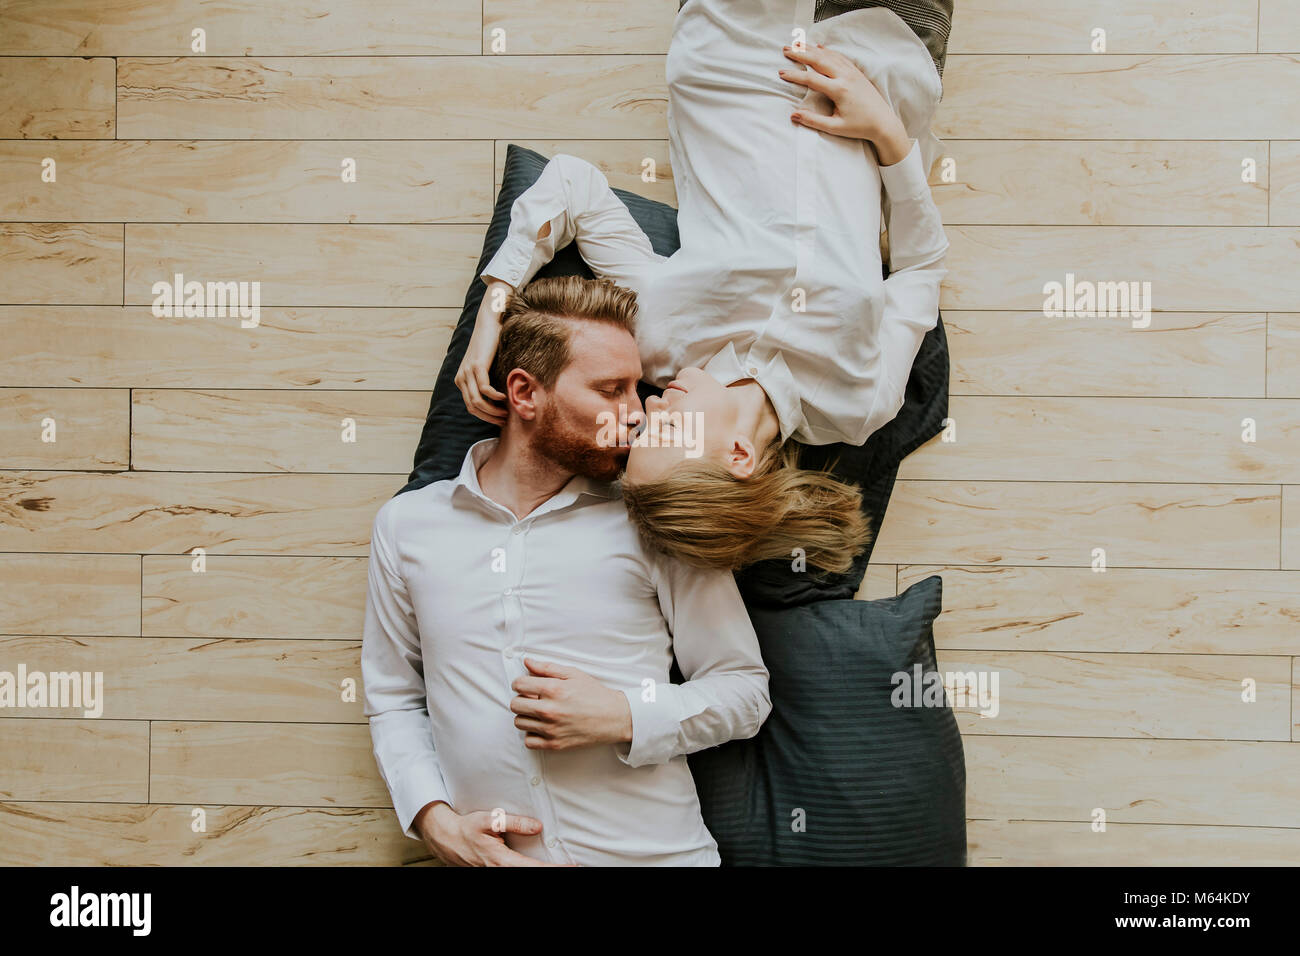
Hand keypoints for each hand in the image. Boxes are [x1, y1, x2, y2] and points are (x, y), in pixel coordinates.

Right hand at [414, 800, 566, 865]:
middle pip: (530, 875)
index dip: (553, 869)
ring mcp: (495, 874)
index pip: (533, 868)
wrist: (446, 839)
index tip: (572, 867)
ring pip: (522, 875)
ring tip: (562, 867)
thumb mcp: (489, 820)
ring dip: (542, 871)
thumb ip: (514, 822)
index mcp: (500, 860)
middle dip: (552, 872)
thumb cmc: (468, 828)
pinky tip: (543, 865)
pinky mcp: (494, 872)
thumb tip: (538, 827)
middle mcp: (498, 871)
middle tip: (575, 868)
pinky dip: (530, 869)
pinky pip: (515, 873)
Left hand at [455, 278, 512, 425]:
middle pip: (473, 407)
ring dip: (493, 410)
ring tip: (507, 412)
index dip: (486, 417)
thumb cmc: (493, 343)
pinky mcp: (477, 365)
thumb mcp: (489, 366)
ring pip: (477, 401)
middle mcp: (460, 377)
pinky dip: (496, 397)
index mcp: (461, 380)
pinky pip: (485, 389)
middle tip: (505, 420)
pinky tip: (505, 397)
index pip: (471, 407)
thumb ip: (490, 381)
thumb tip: (503, 400)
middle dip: (489, 417)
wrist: (491, 321)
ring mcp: (467, 372)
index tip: (501, 420)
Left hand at [510, 658, 633, 749]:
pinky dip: (532, 734)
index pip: (518, 685)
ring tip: (538, 712)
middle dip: (521, 698)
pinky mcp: (554, 744)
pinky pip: (528, 741)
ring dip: (526, 716)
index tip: (526, 685)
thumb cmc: (595, 694)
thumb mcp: (573, 674)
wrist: (615, 718)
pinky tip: (542, 726)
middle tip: (532, 698)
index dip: (520, 682)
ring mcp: (551, 729)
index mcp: (553, 689)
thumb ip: (547, 668)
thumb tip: (527, 662)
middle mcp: (549, 710)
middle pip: (515, 704)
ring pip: (519, 722)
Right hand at [779, 41, 912, 164]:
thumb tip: (793, 115)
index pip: (812, 79)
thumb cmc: (860, 127)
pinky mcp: (857, 73)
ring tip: (798, 45)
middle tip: (786, 50)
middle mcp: (845, 77)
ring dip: (812, 49)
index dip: (795, 75)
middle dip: (801, 54)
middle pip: (819, 60)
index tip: (781, 73)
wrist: (883, 123)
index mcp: (839, 90)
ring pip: (829, 55)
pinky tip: (819, 47)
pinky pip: (840, 57)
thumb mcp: (835, 127)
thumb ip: (813, 121)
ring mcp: (852, 73)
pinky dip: (827, 51)